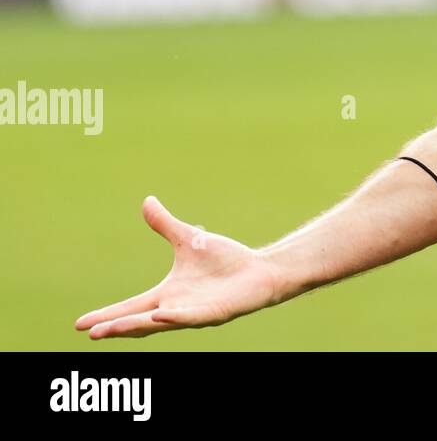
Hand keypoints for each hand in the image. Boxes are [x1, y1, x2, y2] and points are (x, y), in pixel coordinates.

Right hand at [74, 196, 279, 338]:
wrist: (260, 270)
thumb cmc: (225, 261)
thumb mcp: (189, 240)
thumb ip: (166, 225)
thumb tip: (147, 201)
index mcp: (168, 294)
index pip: (131, 307)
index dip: (107, 315)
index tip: (80, 324)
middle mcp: (176, 308)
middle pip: (139, 322)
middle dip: (115, 327)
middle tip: (90, 332)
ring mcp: (195, 314)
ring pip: (161, 324)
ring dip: (136, 327)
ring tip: (112, 329)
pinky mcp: (215, 314)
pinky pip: (192, 318)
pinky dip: (176, 317)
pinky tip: (161, 315)